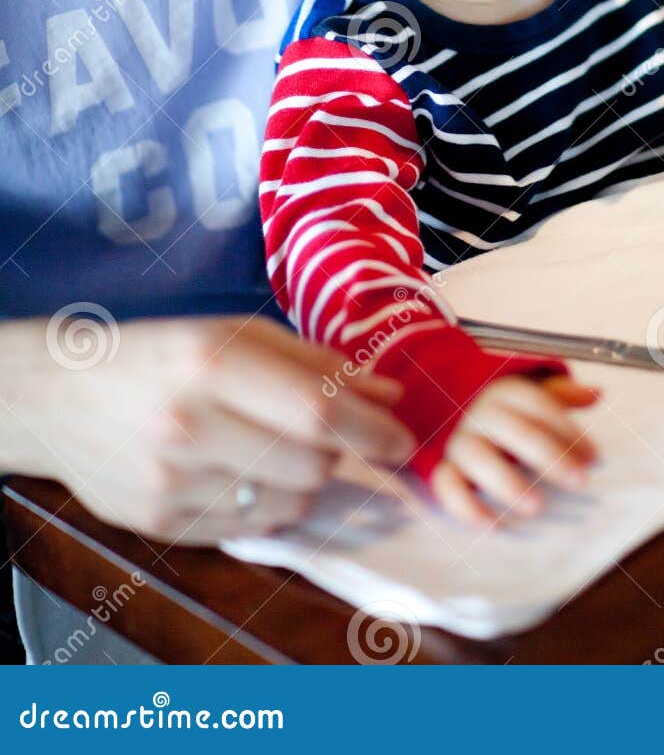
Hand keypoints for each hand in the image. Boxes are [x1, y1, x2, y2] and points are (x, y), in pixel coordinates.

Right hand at [27, 315, 414, 543]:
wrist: (63, 397)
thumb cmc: (162, 355)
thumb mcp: (236, 334)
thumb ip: (315, 363)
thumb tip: (388, 395)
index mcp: (213, 361)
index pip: (318, 411)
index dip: (374, 430)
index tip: (403, 438)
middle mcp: (191, 423)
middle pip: (310, 463)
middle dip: (339, 454)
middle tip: (336, 437)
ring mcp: (173, 479)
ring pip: (287, 502)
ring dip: (306, 481)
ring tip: (281, 451)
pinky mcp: (161, 522)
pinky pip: (249, 528)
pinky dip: (268, 506)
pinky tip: (248, 475)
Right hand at [430, 375, 599, 525]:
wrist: (452, 416)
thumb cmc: (508, 413)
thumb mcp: (533, 396)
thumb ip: (562, 396)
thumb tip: (596, 394)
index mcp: (505, 393)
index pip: (539, 405)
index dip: (568, 430)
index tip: (595, 458)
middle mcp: (480, 415)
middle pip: (513, 430)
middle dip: (549, 455)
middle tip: (579, 481)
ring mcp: (460, 443)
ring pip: (478, 458)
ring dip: (507, 483)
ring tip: (537, 507)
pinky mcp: (443, 470)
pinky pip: (447, 486)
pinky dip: (466, 506)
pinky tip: (495, 525)